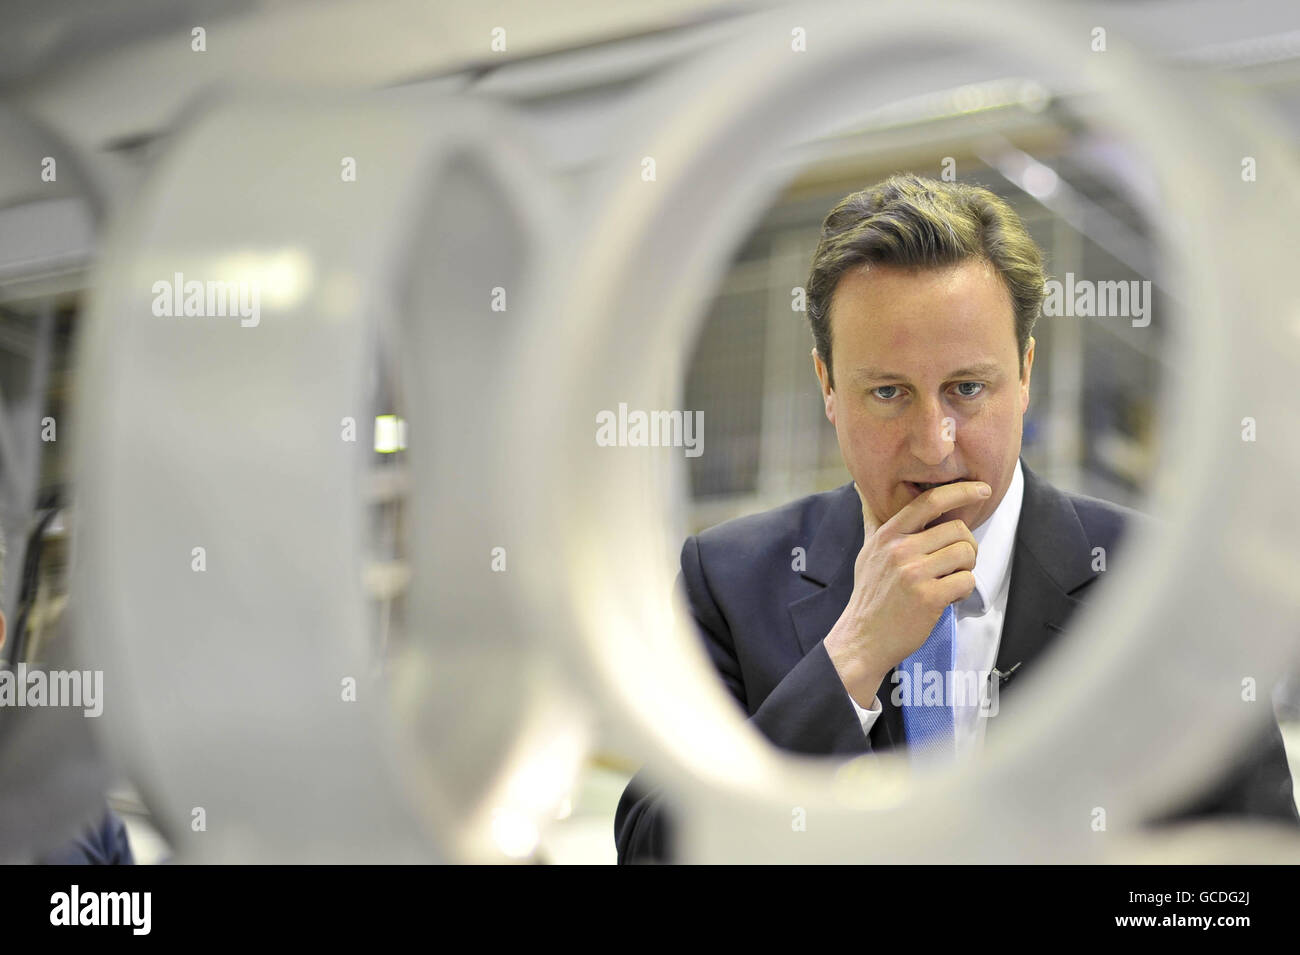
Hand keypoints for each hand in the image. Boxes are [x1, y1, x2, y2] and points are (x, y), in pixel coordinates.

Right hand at [824, 480, 989, 706]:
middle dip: (967, 546)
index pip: (930, 501)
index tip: (983, 490)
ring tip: (950, 580)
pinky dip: (964, 591)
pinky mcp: (928, 597)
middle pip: (957, 529)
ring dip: (967, 568)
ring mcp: (914, 573)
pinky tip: (947, 598)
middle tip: (957, 563)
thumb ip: (874, 522)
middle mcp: (900, 549)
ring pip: (966, 553)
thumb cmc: (869, 596)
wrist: (862, 638)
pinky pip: (966, 581)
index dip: (962, 491)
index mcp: (888, 535)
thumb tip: (864, 490)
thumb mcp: (866, 553)